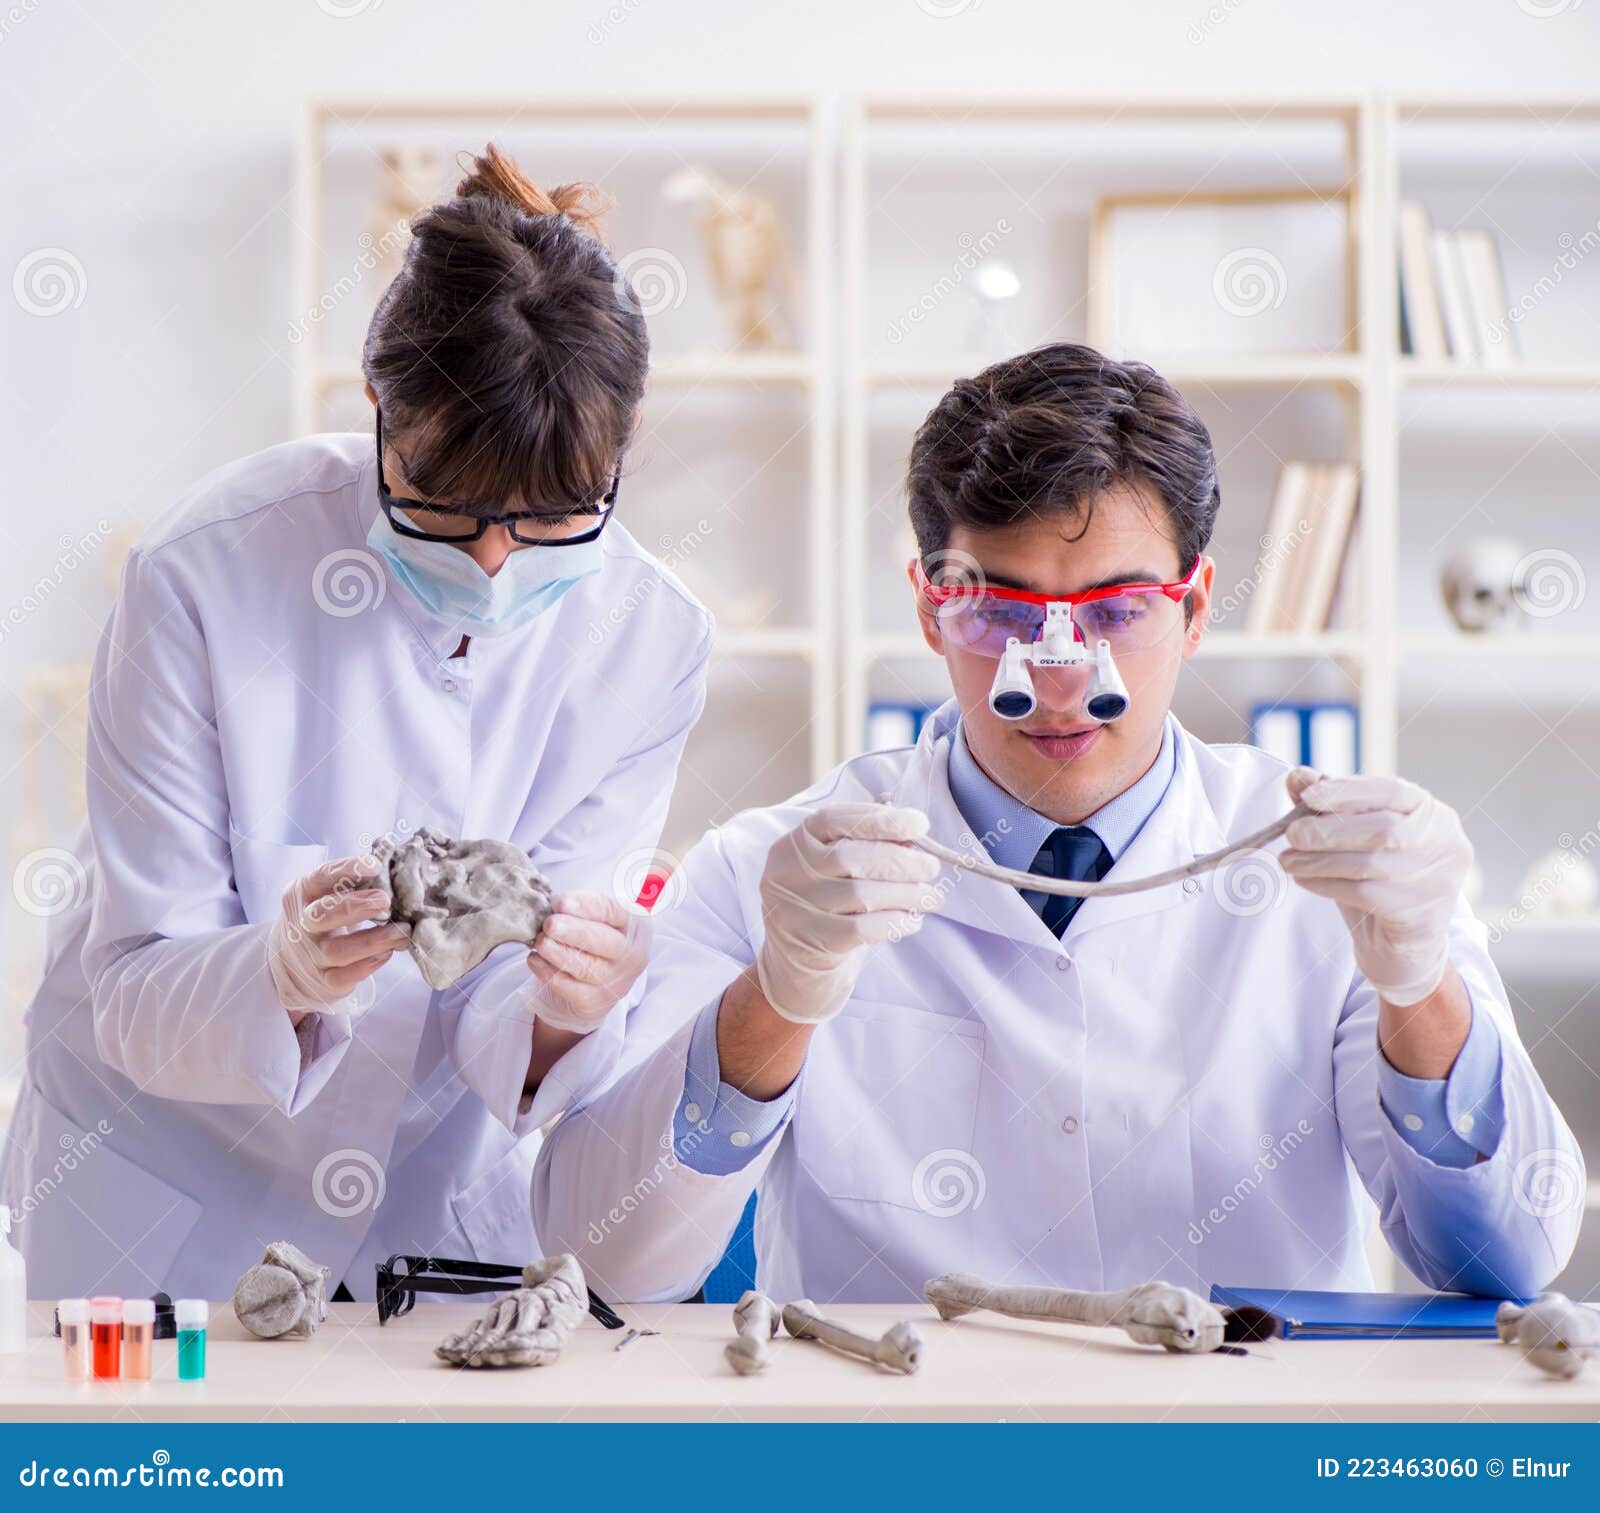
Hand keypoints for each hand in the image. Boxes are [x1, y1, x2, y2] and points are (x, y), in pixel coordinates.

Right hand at [267, 856, 409, 1012]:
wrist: (295, 960)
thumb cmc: (324, 917)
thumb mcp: (328, 894)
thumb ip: (354, 883)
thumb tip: (395, 870)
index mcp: (302, 894)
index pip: (321, 877)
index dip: (347, 870)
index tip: (375, 865)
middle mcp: (301, 924)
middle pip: (322, 915)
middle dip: (355, 907)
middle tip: (385, 900)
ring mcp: (310, 955)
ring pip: (337, 950)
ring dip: (373, 940)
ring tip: (402, 931)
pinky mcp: (322, 981)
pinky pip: (343, 977)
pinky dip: (367, 965)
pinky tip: (387, 953)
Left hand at [527, 892, 649, 1034]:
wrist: (593, 982)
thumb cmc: (593, 938)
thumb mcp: (596, 917)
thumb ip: (579, 908)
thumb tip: (553, 904)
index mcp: (636, 926)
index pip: (614, 911)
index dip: (587, 906)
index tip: (560, 902)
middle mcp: (632, 955)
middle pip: (604, 942)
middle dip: (573, 931)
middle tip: (549, 924)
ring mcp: (615, 981)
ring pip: (584, 967)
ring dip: (556, 951)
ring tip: (540, 941)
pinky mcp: (593, 1002)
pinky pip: (567, 986)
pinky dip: (547, 971)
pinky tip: (535, 959)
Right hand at [755, 803, 942, 1024]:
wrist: (796, 970)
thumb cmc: (827, 911)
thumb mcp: (836, 874)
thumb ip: (866, 850)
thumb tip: (913, 842)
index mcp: (793, 845)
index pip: (834, 820)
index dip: (880, 819)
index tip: (919, 823)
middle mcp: (787, 873)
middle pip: (850, 857)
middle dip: (900, 860)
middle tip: (931, 867)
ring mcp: (794, 910)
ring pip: (861, 894)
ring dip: (906, 894)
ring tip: (931, 897)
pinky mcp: (810, 943)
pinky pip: (862, 929)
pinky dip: (895, 922)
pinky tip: (912, 921)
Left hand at [1280, 768, 1472, 1006]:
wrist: (1402, 942)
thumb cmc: (1379, 879)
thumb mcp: (1356, 838)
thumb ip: (1330, 805)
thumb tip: (1298, 776)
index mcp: (1433, 814)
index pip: (1392, 791)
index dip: (1348, 792)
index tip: (1307, 795)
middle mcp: (1445, 843)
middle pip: (1382, 829)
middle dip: (1328, 830)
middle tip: (1291, 834)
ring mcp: (1438, 881)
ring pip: (1370, 864)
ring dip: (1319, 860)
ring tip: (1288, 860)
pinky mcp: (1421, 915)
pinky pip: (1364, 894)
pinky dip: (1325, 883)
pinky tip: (1304, 879)